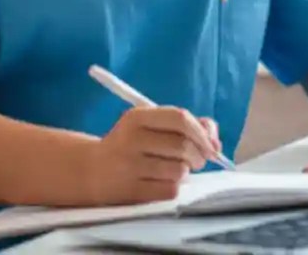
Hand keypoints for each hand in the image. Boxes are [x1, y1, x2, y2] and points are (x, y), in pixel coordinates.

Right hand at [83, 107, 223, 204]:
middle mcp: (131, 138)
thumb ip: (185, 125)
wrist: (92, 171)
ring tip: (173, 170)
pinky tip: (161, 182)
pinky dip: (173, 187)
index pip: (179, 117)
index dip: (201, 132)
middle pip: (183, 146)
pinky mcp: (131, 190)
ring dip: (184, 173)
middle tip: (196, 161)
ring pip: (179, 170)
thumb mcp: (150, 126)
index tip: (211, 145)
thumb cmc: (130, 146)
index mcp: (137, 117)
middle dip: (199, 156)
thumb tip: (215, 140)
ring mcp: (129, 166)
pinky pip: (170, 189)